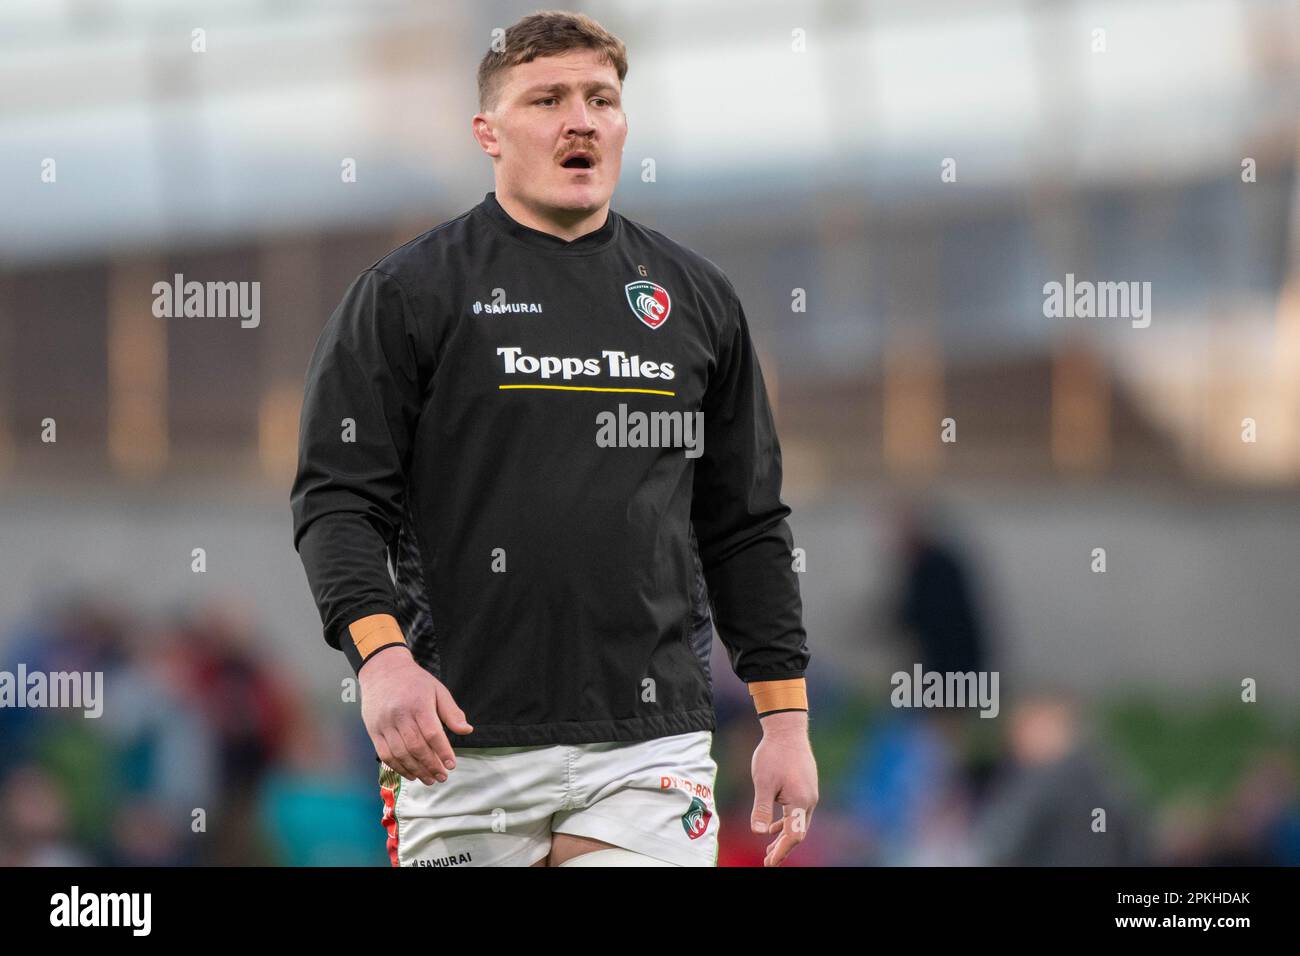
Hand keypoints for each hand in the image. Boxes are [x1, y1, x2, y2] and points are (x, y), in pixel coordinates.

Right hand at [358, 645, 472, 785]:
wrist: (383, 670)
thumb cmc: (414, 682)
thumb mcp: (438, 690)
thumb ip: (452, 712)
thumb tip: (466, 731)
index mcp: (418, 704)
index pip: (432, 734)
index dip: (443, 752)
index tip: (452, 765)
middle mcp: (399, 715)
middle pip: (416, 747)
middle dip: (431, 765)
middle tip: (442, 776)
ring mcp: (384, 724)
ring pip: (400, 754)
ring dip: (416, 770)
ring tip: (429, 779)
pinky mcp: (373, 731)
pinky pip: (385, 754)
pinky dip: (398, 768)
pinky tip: (410, 774)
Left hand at [750, 711, 817, 866]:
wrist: (788, 729)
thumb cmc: (773, 754)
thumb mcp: (763, 782)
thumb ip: (762, 809)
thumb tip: (759, 832)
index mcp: (800, 801)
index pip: (793, 835)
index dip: (781, 851)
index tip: (769, 863)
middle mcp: (809, 800)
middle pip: (798, 832)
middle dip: (783, 848)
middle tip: (767, 860)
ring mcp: (809, 793)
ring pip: (798, 822)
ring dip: (784, 835)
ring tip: (769, 848)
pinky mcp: (805, 787)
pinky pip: (797, 811)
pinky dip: (786, 822)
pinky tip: (773, 826)